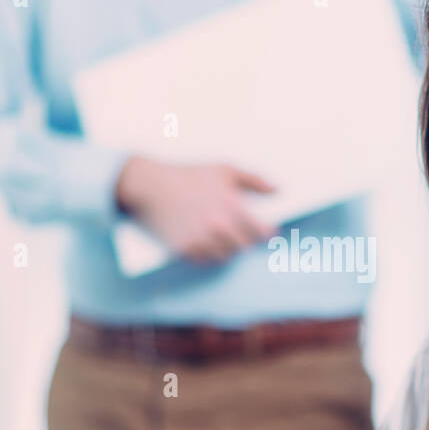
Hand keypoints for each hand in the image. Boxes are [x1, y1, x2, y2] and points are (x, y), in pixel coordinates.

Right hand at [115, 156, 276, 263]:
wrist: (149, 185)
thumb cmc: (189, 175)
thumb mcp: (224, 169)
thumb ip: (255, 179)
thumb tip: (279, 190)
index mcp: (231, 206)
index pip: (262, 232)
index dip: (268, 233)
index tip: (268, 231)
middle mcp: (218, 226)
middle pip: (245, 247)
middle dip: (246, 240)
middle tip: (242, 233)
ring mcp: (201, 240)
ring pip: (226, 256)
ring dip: (228, 248)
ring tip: (222, 234)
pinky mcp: (185, 250)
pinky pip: (206, 260)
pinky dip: (209, 253)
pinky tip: (207, 240)